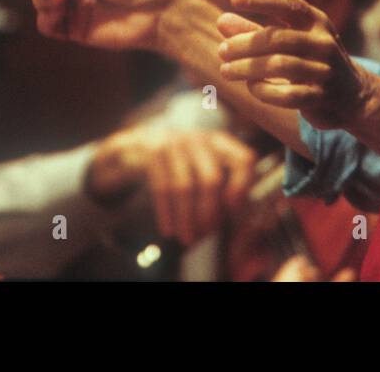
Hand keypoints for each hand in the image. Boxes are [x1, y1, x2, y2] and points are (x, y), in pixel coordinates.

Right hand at [145, 128, 255, 245]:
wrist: (136, 145)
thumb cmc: (177, 165)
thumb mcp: (201, 166)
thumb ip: (221, 189)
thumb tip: (236, 224)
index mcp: (220, 143)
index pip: (243, 160)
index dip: (242, 187)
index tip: (232, 210)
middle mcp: (200, 139)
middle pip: (211, 179)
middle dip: (209, 213)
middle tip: (204, 235)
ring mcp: (176, 142)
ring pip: (185, 187)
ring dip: (187, 219)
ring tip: (187, 239)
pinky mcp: (153, 150)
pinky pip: (162, 187)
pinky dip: (166, 213)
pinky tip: (168, 230)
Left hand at [216, 0, 370, 130]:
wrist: (353, 96)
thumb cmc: (312, 61)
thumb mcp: (289, 42)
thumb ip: (255, 32)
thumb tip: (221, 21)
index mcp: (316, 21)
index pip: (288, 3)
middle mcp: (323, 42)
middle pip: (278, 38)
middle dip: (245, 44)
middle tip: (222, 51)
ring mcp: (326, 70)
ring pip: (280, 66)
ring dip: (247, 68)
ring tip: (226, 70)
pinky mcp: (323, 97)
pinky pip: (289, 95)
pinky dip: (264, 90)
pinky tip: (251, 86)